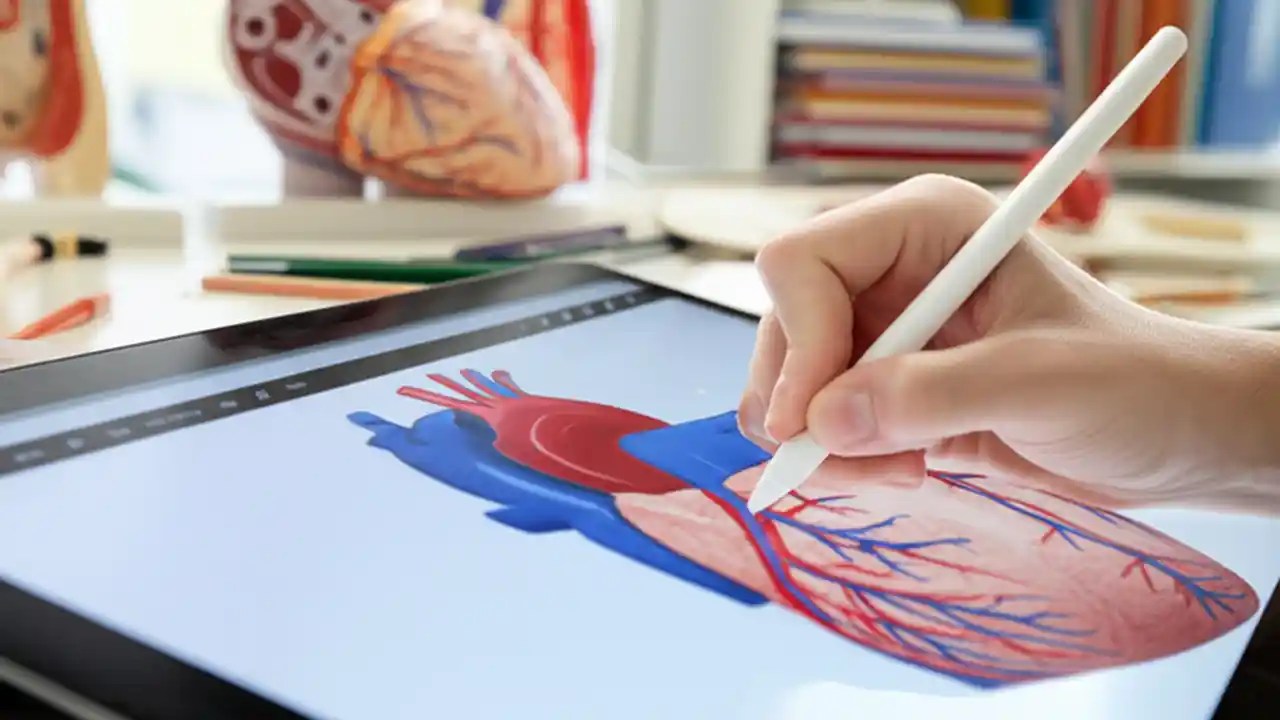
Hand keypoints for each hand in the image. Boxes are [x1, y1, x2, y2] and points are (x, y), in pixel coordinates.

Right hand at [739, 174, 1279, 512]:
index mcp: (925, 227)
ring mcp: (885, 331)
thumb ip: (932, 395)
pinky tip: (908, 468)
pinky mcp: (888, 388)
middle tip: (856, 460)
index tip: (814, 420)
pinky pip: (821, 424)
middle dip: (805, 403)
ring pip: (791, 384)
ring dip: (826, 442)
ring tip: (901, 468)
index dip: (797, 339)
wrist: (1175, 436)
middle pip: (784, 327)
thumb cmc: (1134, 385)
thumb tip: (822, 423)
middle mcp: (891, 270)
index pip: (802, 263)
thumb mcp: (1041, 383)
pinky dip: (843, 460)